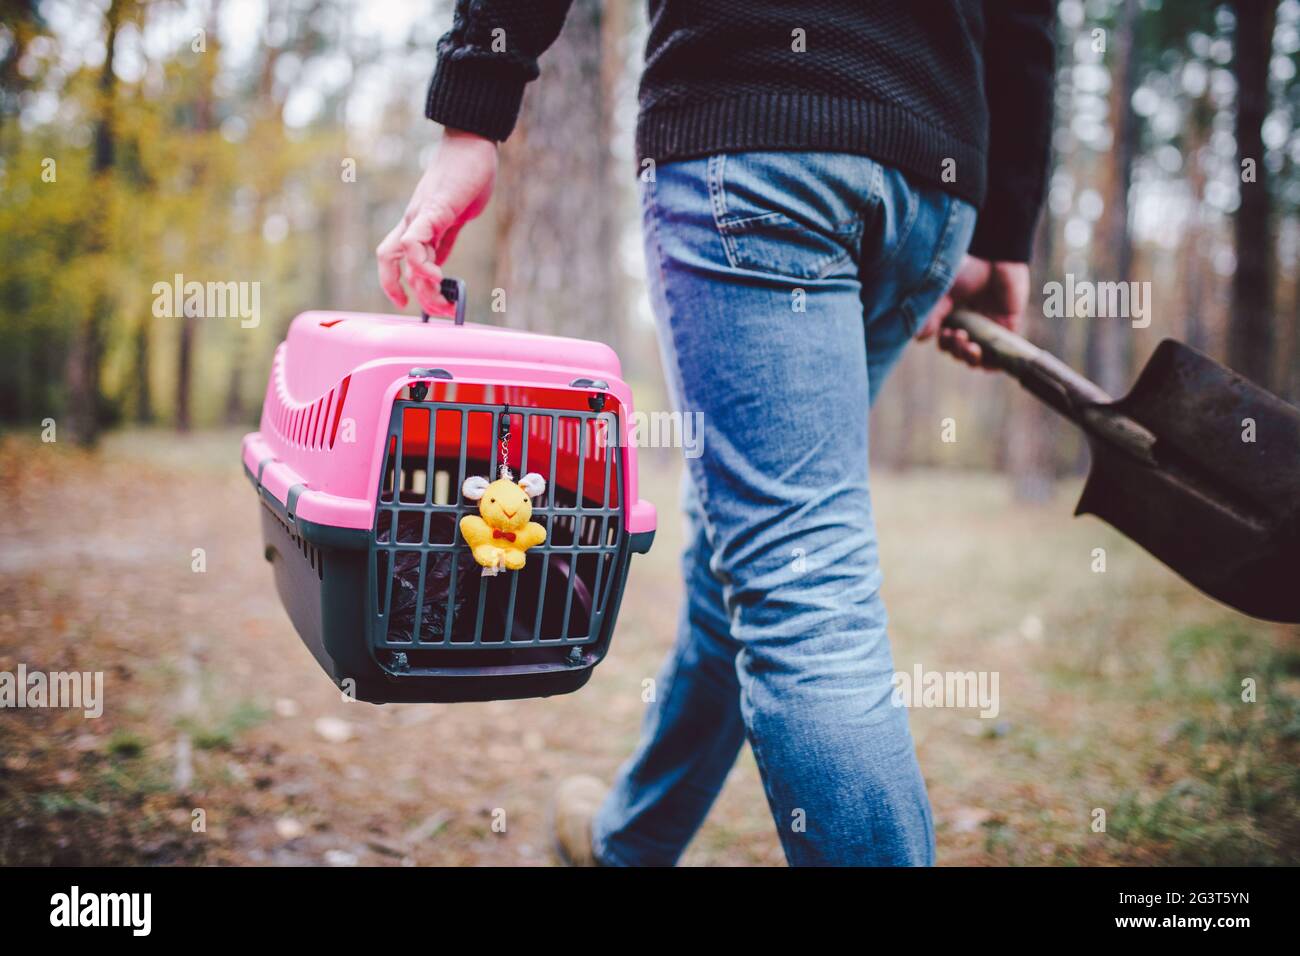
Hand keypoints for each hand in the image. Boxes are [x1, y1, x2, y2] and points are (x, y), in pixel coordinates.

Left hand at [376, 128, 497, 313]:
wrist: (471, 142)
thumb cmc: (467, 174)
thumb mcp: (456, 215)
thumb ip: (446, 238)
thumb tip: (441, 263)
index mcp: (418, 224)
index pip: (393, 256)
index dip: (394, 282)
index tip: (408, 302)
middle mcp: (413, 221)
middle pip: (391, 260)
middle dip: (405, 290)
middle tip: (434, 310)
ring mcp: (421, 215)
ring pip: (404, 256)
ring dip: (421, 284)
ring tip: (442, 299)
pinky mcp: (434, 209)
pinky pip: (417, 241)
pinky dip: (422, 263)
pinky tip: (439, 276)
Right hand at [916, 255, 1029, 368]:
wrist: (994, 255)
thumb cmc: (965, 268)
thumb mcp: (940, 293)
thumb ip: (930, 316)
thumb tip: (921, 338)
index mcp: (952, 316)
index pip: (945, 342)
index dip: (944, 343)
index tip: (945, 333)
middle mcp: (969, 323)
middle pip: (959, 351)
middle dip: (956, 350)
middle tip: (958, 336)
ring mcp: (988, 326)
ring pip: (977, 356)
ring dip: (970, 357)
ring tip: (971, 347)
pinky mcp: (1007, 327)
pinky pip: (1000, 354)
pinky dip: (991, 363)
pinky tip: (982, 359)